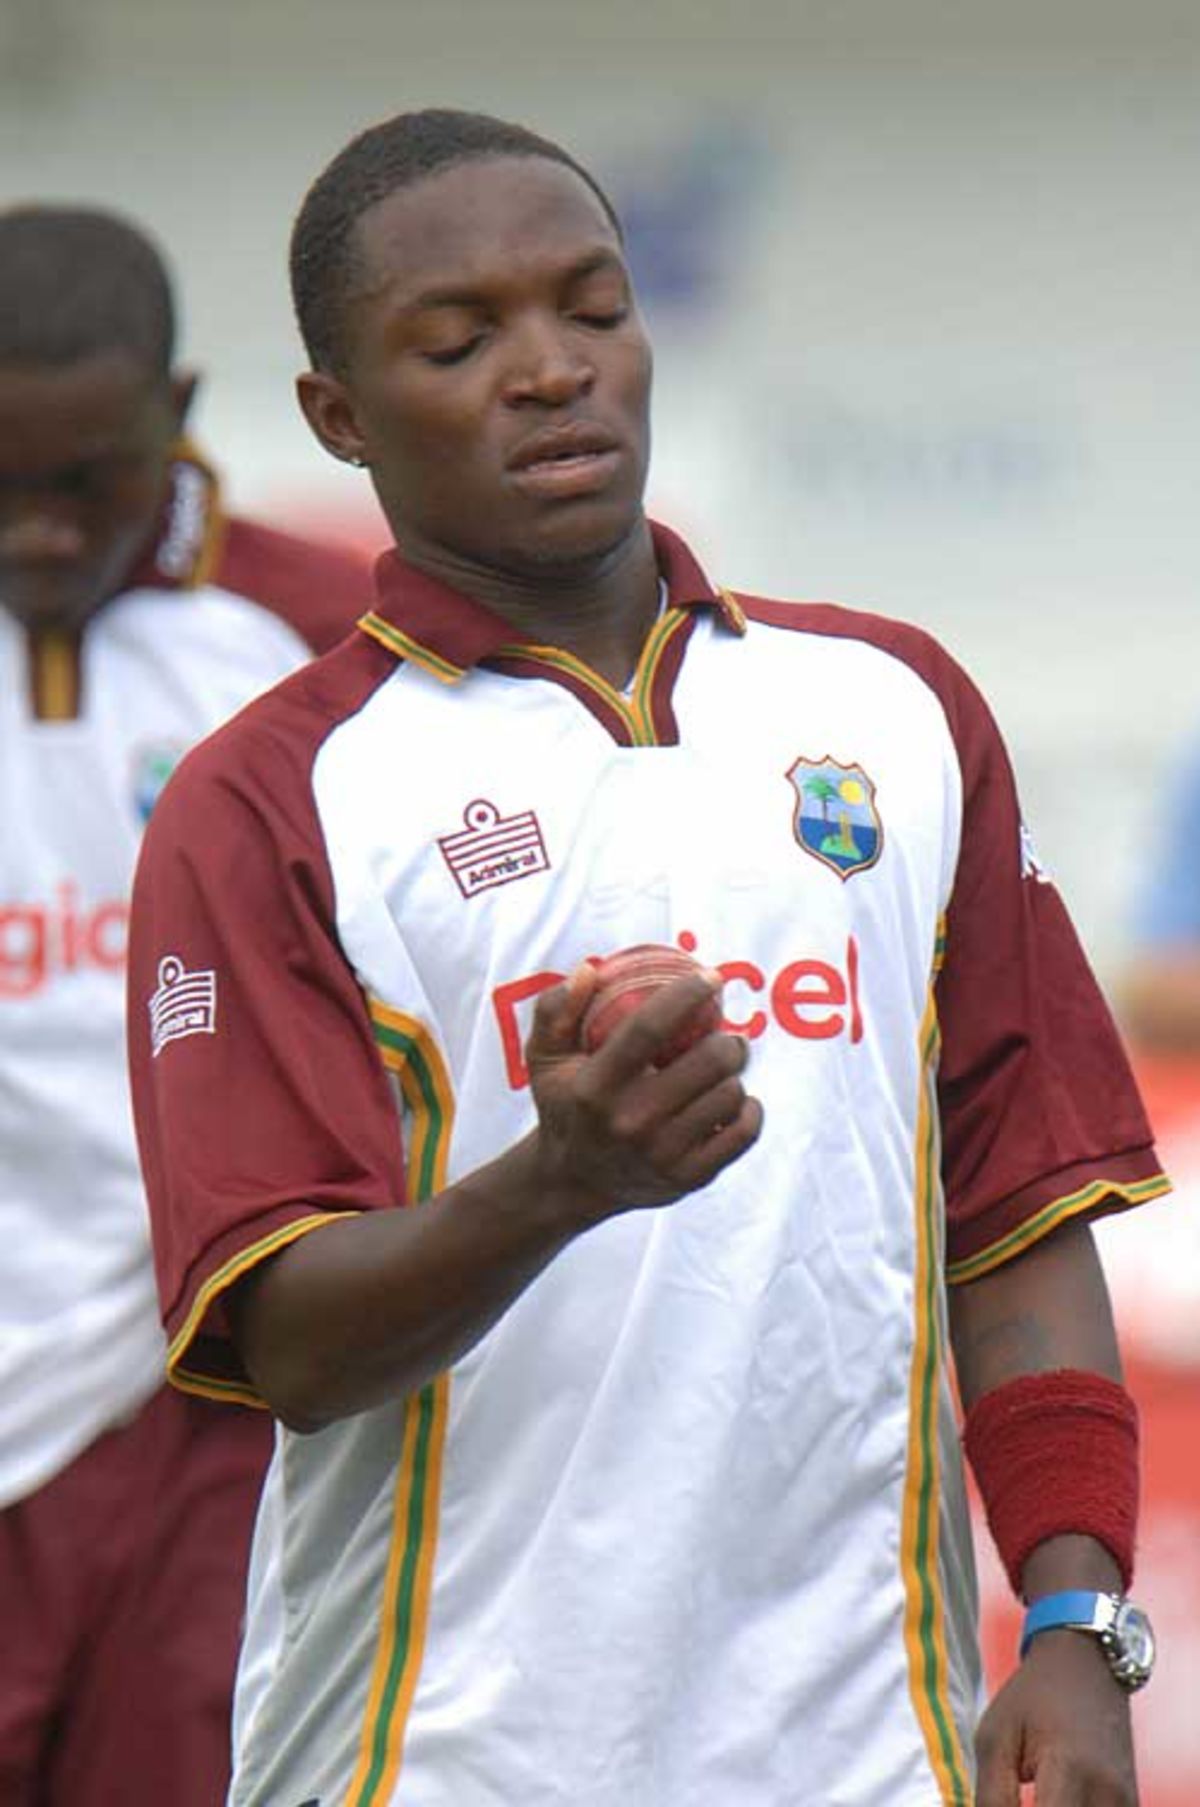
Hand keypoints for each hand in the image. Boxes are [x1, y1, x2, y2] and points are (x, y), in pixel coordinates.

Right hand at [524, 961, 762, 1227]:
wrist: (572, 1183)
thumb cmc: (565, 1105)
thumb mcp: (544, 1059)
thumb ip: (555, 1010)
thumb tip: (590, 970)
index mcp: (595, 1088)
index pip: (650, 1028)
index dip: (687, 995)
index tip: (710, 978)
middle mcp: (630, 1122)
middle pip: (708, 1061)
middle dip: (729, 1038)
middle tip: (726, 1034)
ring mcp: (662, 1155)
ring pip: (730, 1095)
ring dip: (735, 1075)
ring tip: (723, 1069)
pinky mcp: (689, 1179)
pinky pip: (742, 1134)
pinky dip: (749, 1111)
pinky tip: (737, 1100)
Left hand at [975, 1631, 1137, 1805]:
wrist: (1086, 1665)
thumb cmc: (1033, 1696)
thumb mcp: (995, 1737)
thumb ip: (992, 1799)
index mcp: (1070, 1769)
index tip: (1003, 1803)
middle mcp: (1108, 1793)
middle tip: (1014, 1798)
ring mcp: (1126, 1802)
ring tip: (1033, 1794)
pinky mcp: (1131, 1805)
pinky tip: (1050, 1799)